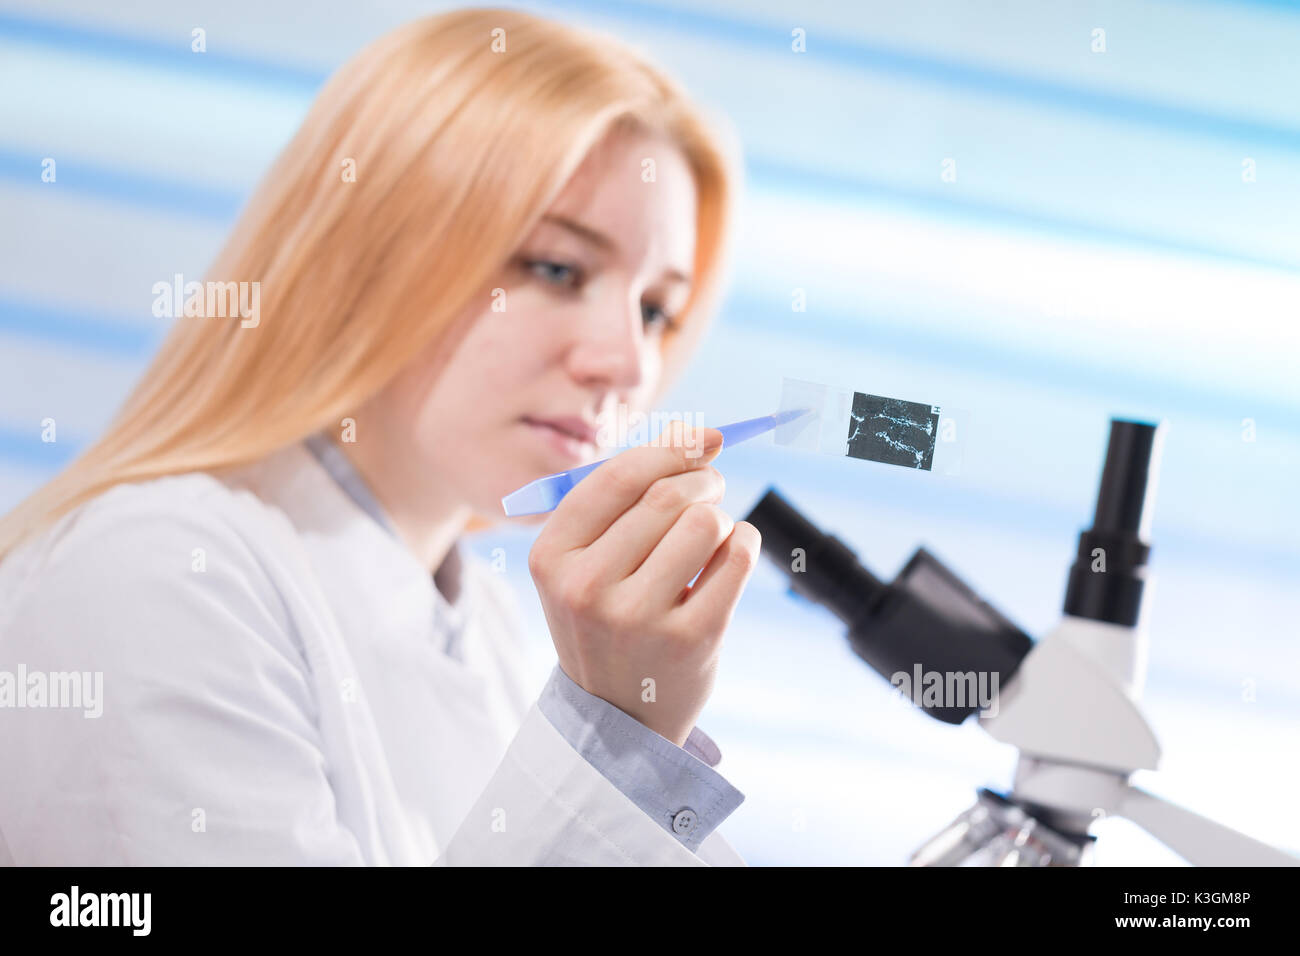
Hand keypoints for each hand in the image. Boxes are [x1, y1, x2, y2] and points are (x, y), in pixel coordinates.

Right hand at [527, 421, 761, 745]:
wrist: (617, 715)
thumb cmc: (606, 617)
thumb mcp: (589, 561)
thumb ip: (628, 497)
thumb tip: (694, 434)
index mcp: (551, 558)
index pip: (615, 478)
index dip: (668, 448)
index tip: (702, 438)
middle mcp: (586, 588)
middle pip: (666, 496)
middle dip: (702, 480)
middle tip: (712, 488)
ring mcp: (637, 618)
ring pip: (704, 522)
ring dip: (720, 516)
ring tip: (711, 535)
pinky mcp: (690, 640)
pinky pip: (735, 557)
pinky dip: (742, 543)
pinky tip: (727, 557)